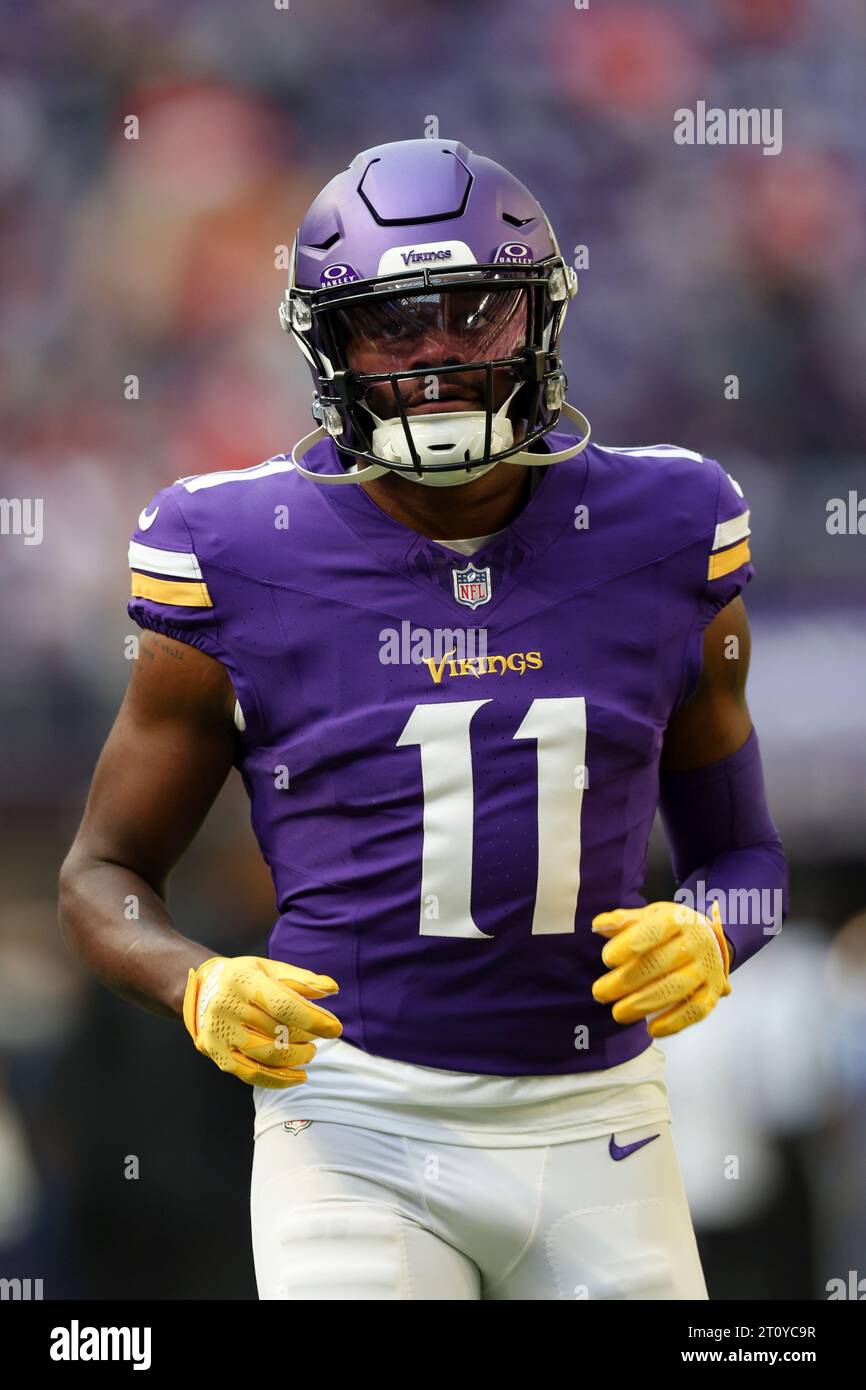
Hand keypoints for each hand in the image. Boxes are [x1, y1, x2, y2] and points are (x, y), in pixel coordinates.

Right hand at [182, 955, 341, 1086]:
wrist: (201, 989)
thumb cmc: (245, 978)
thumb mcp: (270, 969)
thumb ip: (302, 980)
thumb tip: (333, 988)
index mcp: (242, 980)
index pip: (284, 1004)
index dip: (313, 1019)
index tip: (335, 1028)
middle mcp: (226, 1006)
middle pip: (277, 1031)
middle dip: (306, 1038)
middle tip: (320, 1038)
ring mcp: (219, 1032)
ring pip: (266, 1055)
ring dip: (295, 1059)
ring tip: (309, 1053)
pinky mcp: (216, 1054)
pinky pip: (250, 1074)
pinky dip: (278, 1080)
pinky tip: (297, 1076)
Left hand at [591, 901, 730, 1037]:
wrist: (709, 939)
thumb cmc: (670, 928)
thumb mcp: (649, 916)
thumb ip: (623, 921)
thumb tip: (598, 925)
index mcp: (678, 918)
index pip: (654, 930)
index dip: (630, 944)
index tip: (607, 959)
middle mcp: (697, 941)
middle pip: (660, 963)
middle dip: (627, 980)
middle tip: (599, 993)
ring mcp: (708, 968)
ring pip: (676, 988)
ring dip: (644, 1004)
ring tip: (617, 1014)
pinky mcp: (713, 991)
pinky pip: (697, 1010)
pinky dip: (675, 1023)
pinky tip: (651, 1030)